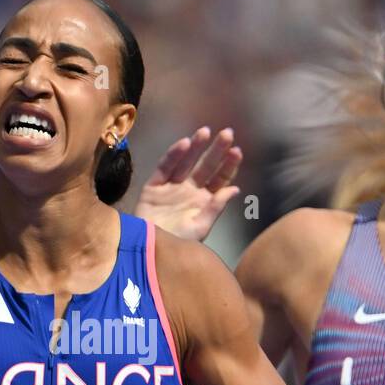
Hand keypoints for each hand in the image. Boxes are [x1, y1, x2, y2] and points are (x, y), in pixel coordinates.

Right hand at [135, 126, 241, 241]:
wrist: (148, 251)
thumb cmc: (176, 244)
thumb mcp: (200, 228)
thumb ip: (216, 208)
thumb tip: (235, 189)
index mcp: (205, 200)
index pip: (220, 179)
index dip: (228, 165)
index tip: (237, 152)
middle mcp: (190, 190)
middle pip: (206, 166)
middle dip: (216, 150)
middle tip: (227, 134)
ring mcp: (172, 186)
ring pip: (186, 162)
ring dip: (196, 147)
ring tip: (205, 132)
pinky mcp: (154, 185)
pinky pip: (165, 167)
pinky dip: (173, 156)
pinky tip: (184, 144)